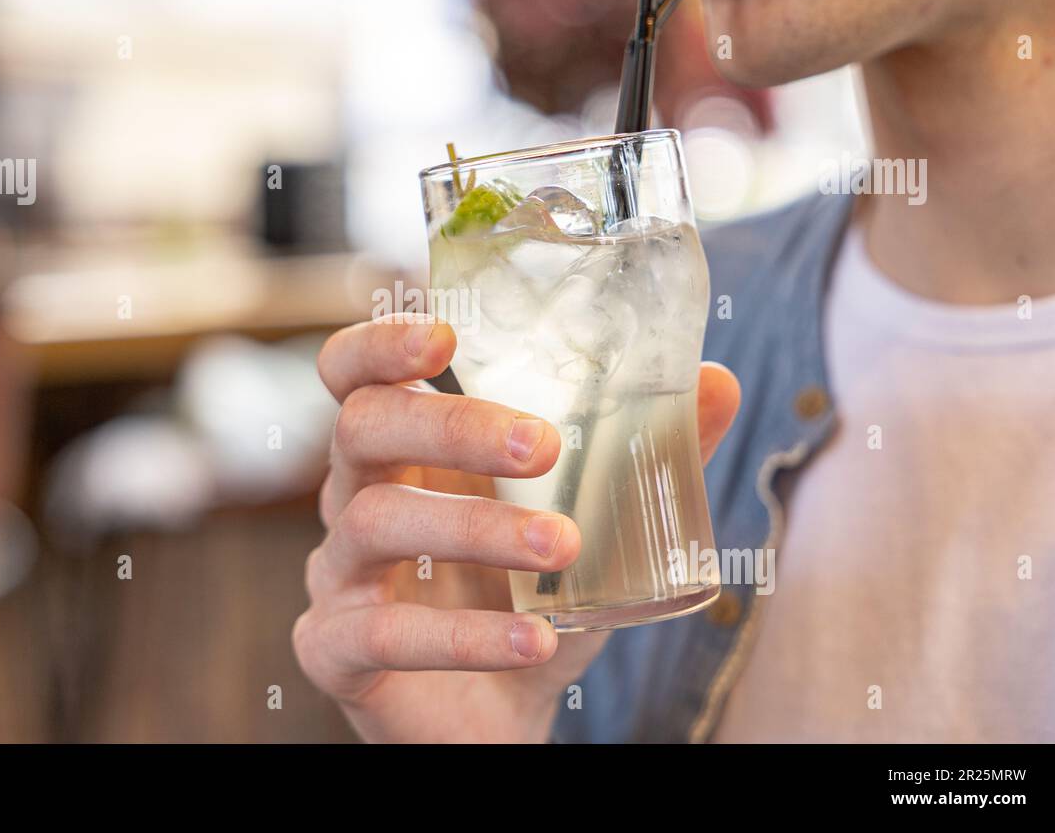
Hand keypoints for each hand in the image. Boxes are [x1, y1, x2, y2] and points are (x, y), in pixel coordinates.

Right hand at [294, 316, 739, 741]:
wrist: (502, 718)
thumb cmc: (531, 601)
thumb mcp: (595, 529)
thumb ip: (644, 457)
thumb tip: (719, 382)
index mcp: (407, 452)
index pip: (357, 374)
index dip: (382, 343)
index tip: (445, 336)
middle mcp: (358, 499)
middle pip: (362, 428)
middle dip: (449, 425)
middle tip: (541, 444)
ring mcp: (340, 576)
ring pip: (375, 522)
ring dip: (474, 528)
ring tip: (561, 545)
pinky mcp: (335, 652)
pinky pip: (381, 633)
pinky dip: (462, 637)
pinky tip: (536, 641)